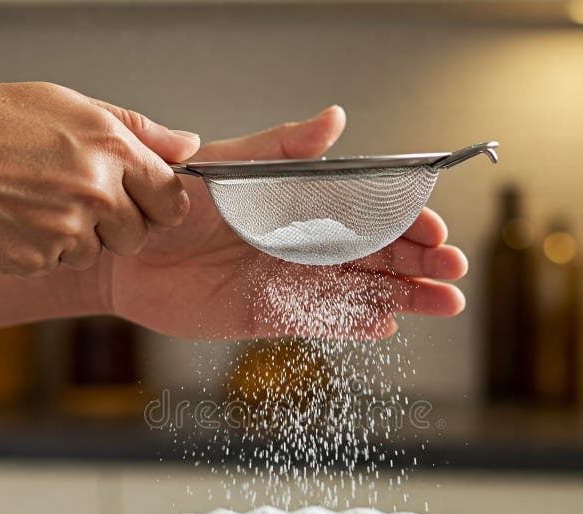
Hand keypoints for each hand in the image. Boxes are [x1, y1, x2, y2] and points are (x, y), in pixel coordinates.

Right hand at [0, 81, 199, 276]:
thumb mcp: (66, 104)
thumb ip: (136, 129)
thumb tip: (187, 146)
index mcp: (109, 148)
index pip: (172, 198)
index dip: (160, 203)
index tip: (146, 202)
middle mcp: (95, 192)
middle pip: (138, 236)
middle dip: (115, 224)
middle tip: (76, 197)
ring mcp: (67, 230)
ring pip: (97, 254)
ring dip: (76, 238)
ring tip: (36, 203)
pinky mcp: (38, 260)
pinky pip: (59, 265)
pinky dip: (42, 250)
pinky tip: (16, 219)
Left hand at [106, 106, 466, 339]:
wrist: (128, 252)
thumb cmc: (173, 201)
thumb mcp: (230, 167)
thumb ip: (283, 149)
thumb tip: (335, 120)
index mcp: (300, 202)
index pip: (368, 211)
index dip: (405, 221)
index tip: (436, 232)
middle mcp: (303, 242)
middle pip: (374, 255)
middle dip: (418, 264)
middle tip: (455, 276)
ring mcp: (290, 280)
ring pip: (358, 290)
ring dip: (402, 297)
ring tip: (442, 304)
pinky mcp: (270, 314)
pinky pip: (321, 321)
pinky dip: (353, 324)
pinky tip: (387, 325)